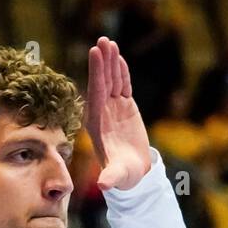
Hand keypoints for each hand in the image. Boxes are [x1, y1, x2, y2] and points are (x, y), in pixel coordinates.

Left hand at [85, 37, 150, 191]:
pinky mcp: (125, 107)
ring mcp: (113, 109)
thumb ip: (110, 178)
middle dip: (102, 63)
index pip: (96, 94)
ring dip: (111, 62)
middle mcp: (102, 113)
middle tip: (102, 41)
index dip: (97, 74)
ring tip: (109, 42)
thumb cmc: (124, 176)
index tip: (94, 54)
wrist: (133, 173)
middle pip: (102, 83)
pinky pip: (123, 86)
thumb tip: (104, 186)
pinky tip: (119, 58)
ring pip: (112, 81)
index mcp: (96, 124)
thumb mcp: (118, 177)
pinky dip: (122, 72)